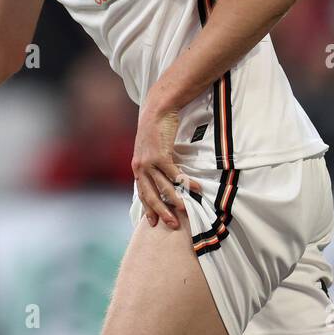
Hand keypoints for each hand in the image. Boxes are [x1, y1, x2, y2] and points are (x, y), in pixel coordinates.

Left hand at [132, 102, 202, 229]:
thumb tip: (161, 176)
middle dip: (161, 212)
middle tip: (172, 224)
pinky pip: (175, 174)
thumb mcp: (149, 149)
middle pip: (151, 195)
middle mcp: (140, 167)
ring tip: (186, 210)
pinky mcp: (161, 155)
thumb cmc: (155, 129)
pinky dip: (185, 183)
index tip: (154, 222)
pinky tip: (195, 189)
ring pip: (164, 187)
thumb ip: (152, 163)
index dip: (148, 208)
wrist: (157, 110)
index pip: (142, 193)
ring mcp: (150, 162)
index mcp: (137, 167)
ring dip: (175, 200)